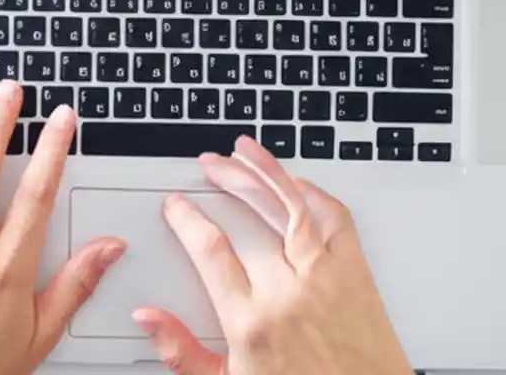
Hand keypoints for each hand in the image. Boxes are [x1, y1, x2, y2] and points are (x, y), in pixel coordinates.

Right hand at [135, 136, 410, 374]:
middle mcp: (289, 291)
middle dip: (226, 179)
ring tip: (245, 152)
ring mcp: (327, 277)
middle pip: (252, 214)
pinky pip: (336, 218)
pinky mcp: (357, 274)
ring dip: (267, 170)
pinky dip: (315, 193)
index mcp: (252, 320)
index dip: (188, 219)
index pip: (211, 250)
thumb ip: (181, 352)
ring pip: (293, 204)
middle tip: (209, 166)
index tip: (178, 206)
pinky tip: (296, 182)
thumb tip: (148, 318)